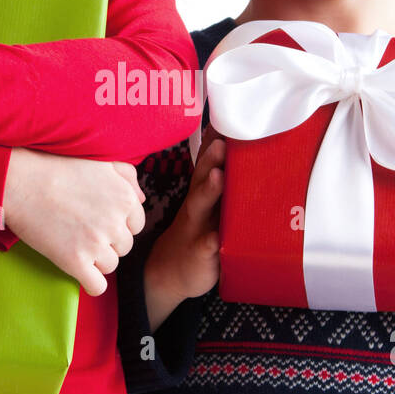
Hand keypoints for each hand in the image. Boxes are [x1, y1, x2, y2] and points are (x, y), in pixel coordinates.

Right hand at [2, 149, 144, 296]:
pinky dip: (91, 283)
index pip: (136, 225)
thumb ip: (127, 176)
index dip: (117, 225)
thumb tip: (141, 199)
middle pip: (124, 247)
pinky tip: (80, 272)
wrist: (20, 181)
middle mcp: (115, 223)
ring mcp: (96, 243)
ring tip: (76, 246)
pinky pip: (97, 286)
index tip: (98, 221)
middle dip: (107, 242)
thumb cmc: (57, 167)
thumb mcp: (100, 161)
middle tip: (83, 232)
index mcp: (125, 199)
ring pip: (111, 266)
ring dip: (97, 261)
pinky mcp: (76, 262)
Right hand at [144, 136, 224, 331]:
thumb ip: (213, 178)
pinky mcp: (200, 254)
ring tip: (219, 176)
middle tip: (221, 143)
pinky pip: (205, 247)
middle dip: (211, 160)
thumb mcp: (203, 203)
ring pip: (201, 207)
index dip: (213, 143)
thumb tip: (224, 144)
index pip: (206, 163)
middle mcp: (197, 207)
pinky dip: (209, 241)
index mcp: (201, 193)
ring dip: (209, 191)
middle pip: (202, 179)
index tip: (222, 121)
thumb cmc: (195, 231)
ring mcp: (196, 228)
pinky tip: (214, 237)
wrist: (169, 272)